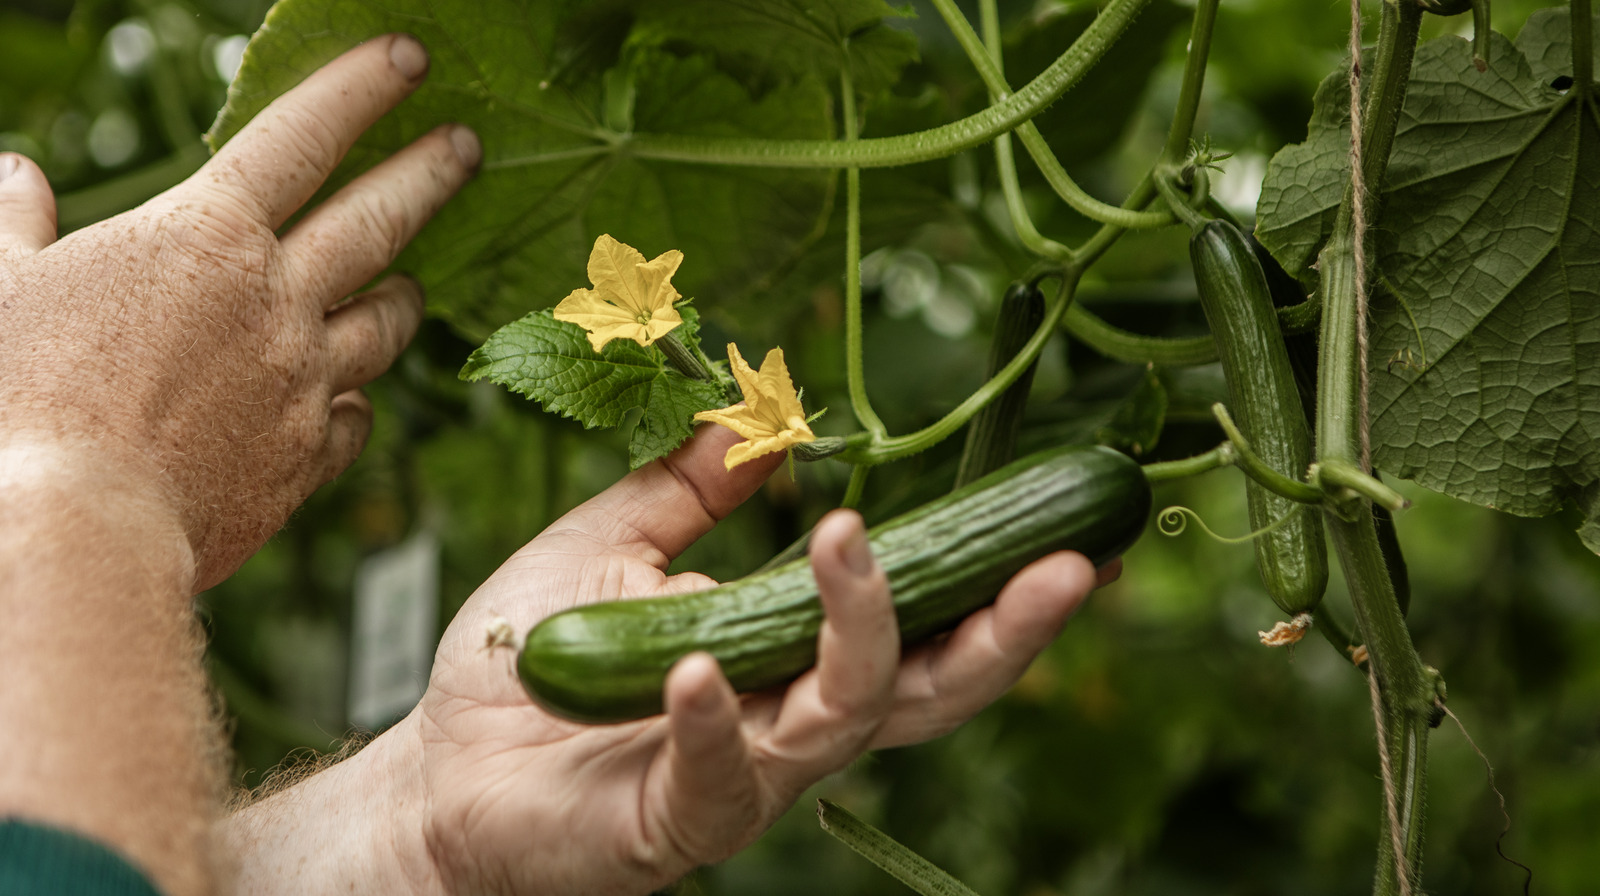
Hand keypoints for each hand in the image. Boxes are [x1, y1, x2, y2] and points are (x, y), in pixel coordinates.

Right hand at [0, 35, 477, 588]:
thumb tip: (11, 175)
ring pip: (384, 323)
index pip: (301, 136)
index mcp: (206, 236)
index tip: (410, 56)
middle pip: (375, 221)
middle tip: (468, 147)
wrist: (75, 525)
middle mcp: (276, 299)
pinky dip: (357, 404)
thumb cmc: (20, 399)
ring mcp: (303, 380)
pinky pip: (356, 420)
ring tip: (417, 284)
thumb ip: (15, 226)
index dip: (360, 87)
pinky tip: (352, 402)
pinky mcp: (307, 456)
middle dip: (429, 172)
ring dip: (404, 297)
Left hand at [400, 426, 1115, 894]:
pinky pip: (714, 778)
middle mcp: (789, 723)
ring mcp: (741, 780)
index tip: (1065, 524)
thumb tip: (764, 423)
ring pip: (843, 719)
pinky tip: (700, 665)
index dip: (995, 582)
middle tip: (1068, 563)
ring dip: (861, 630)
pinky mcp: (673, 825)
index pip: (919, 622)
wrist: (434, 776)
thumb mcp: (614, 550)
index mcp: (790, 657)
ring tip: (850, 540)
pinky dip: (710, 721)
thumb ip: (690, 491)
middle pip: (929, 688)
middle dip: (1004, 630)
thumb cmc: (530, 666)